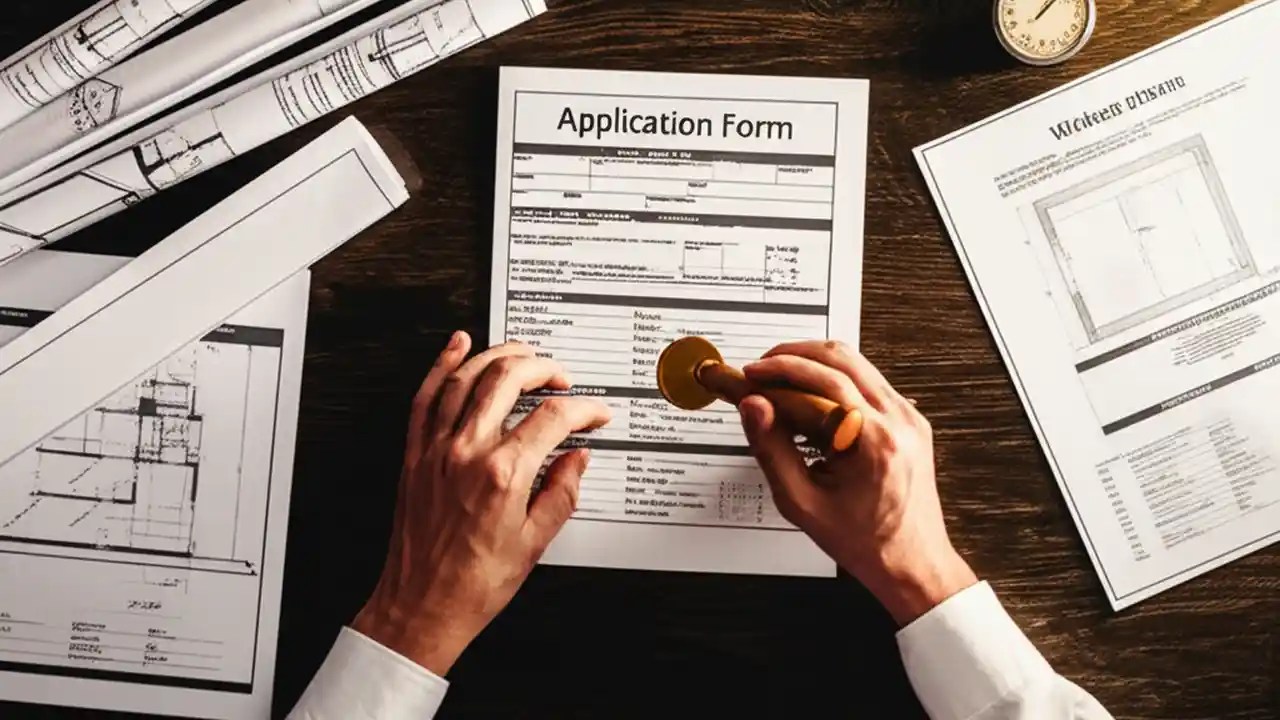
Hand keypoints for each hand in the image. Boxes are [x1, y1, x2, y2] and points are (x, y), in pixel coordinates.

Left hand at [353, 332, 611, 674]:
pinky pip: (425, 396)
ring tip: (522, 351)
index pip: (553, 417)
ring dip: (499, 354)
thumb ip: (562, 492)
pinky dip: (442, 365)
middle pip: (508, 379)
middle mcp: (467, 452)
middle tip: (561, 376)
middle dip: (543, 366)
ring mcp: (436, 449)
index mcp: (503, 475)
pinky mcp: (415, 455)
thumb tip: (577, 458)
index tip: (594, 413)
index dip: (583, 408)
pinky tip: (456, 347)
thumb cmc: (473, 584)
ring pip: (467, 377)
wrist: (421, 606)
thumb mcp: (535, 543)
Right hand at [739, 341, 976, 625]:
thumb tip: (753, 408)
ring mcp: (908, 415)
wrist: (913, 562)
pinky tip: (807, 399)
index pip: (814, 388)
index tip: (747, 381)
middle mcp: (899, 420)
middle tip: (758, 371)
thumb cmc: (866, 542)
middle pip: (838, 358)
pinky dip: (832, 380)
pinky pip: (867, 381)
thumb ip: (772, 449)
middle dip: (790, 357)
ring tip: (777, 383)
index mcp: (875, 441)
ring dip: (811, 364)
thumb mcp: (803, 502)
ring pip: (854, 363)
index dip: (773, 379)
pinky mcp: (908, 418)